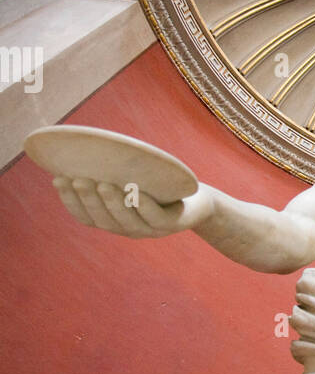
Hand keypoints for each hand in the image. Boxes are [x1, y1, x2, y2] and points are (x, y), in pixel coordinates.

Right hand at [52, 178, 214, 238]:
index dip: (71, 200)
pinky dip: (143, 204)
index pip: (86, 216)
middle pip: (103, 218)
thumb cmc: (158, 186)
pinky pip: (155, 216)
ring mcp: (149, 229)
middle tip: (78, 178)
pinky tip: (135, 191)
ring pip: (126, 219)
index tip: (58, 179)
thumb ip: (111, 170)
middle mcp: (128, 229)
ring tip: (103, 183)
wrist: (197, 201)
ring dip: (113, 202)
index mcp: (114, 221)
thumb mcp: (132, 178)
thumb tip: (83, 144)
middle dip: (88, 199)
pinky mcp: (171, 224)